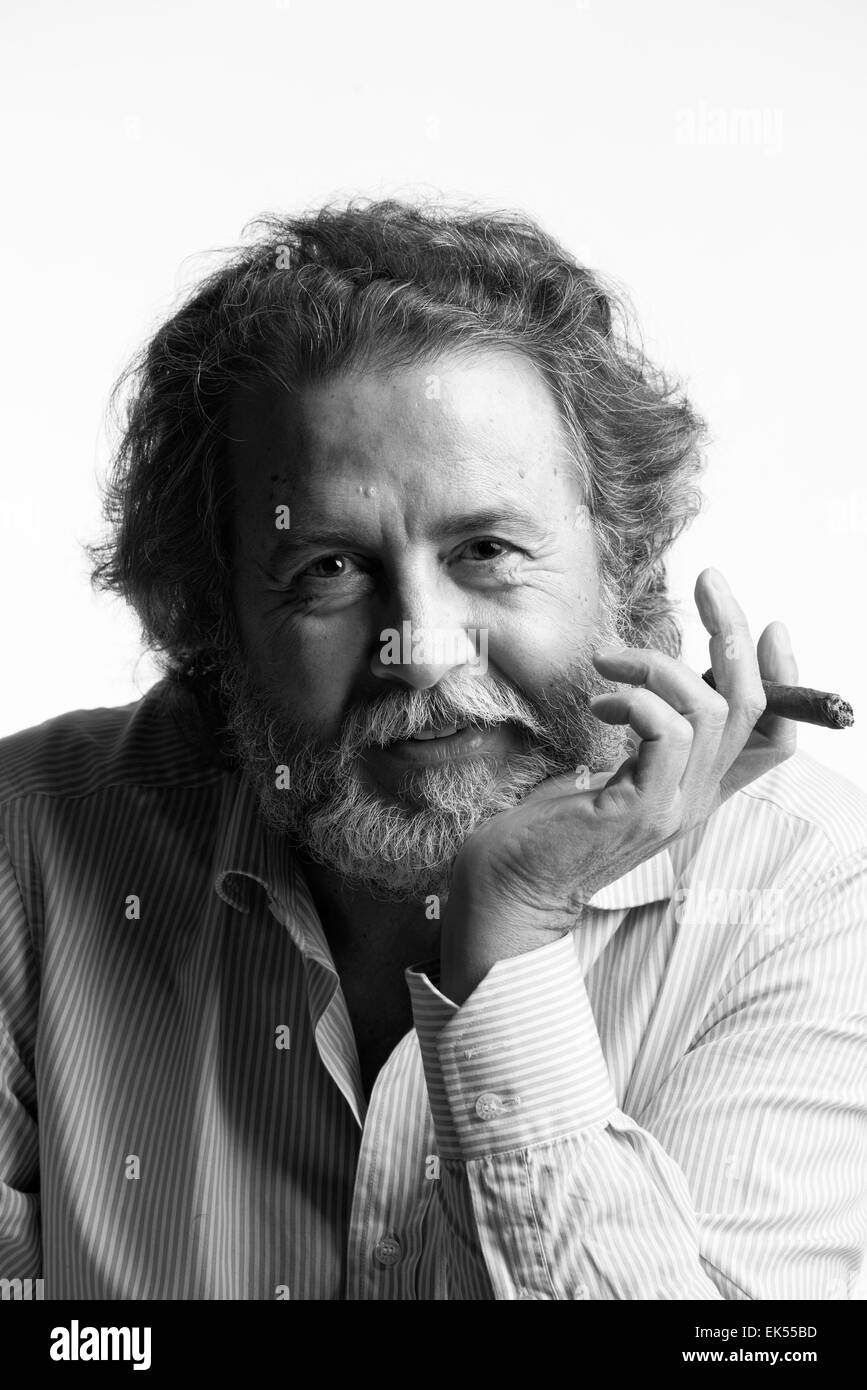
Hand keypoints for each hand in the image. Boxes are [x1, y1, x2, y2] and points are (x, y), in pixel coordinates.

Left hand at [440, 568, 797, 1002]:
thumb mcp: (610, 773)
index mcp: (696, 789)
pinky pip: (669, 732)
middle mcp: (697, 798)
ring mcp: (674, 806)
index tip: (769, 627)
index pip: (774, 738)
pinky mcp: (640, 808)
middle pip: (752, 705)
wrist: (508, 886)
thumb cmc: (547, 826)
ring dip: (659, 665)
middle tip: (709, 580)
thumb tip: (649, 680)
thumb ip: (643, 739)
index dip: (786, 681)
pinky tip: (601, 700)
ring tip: (610, 663)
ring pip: (711, 710)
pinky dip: (638, 699)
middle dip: (734, 631)